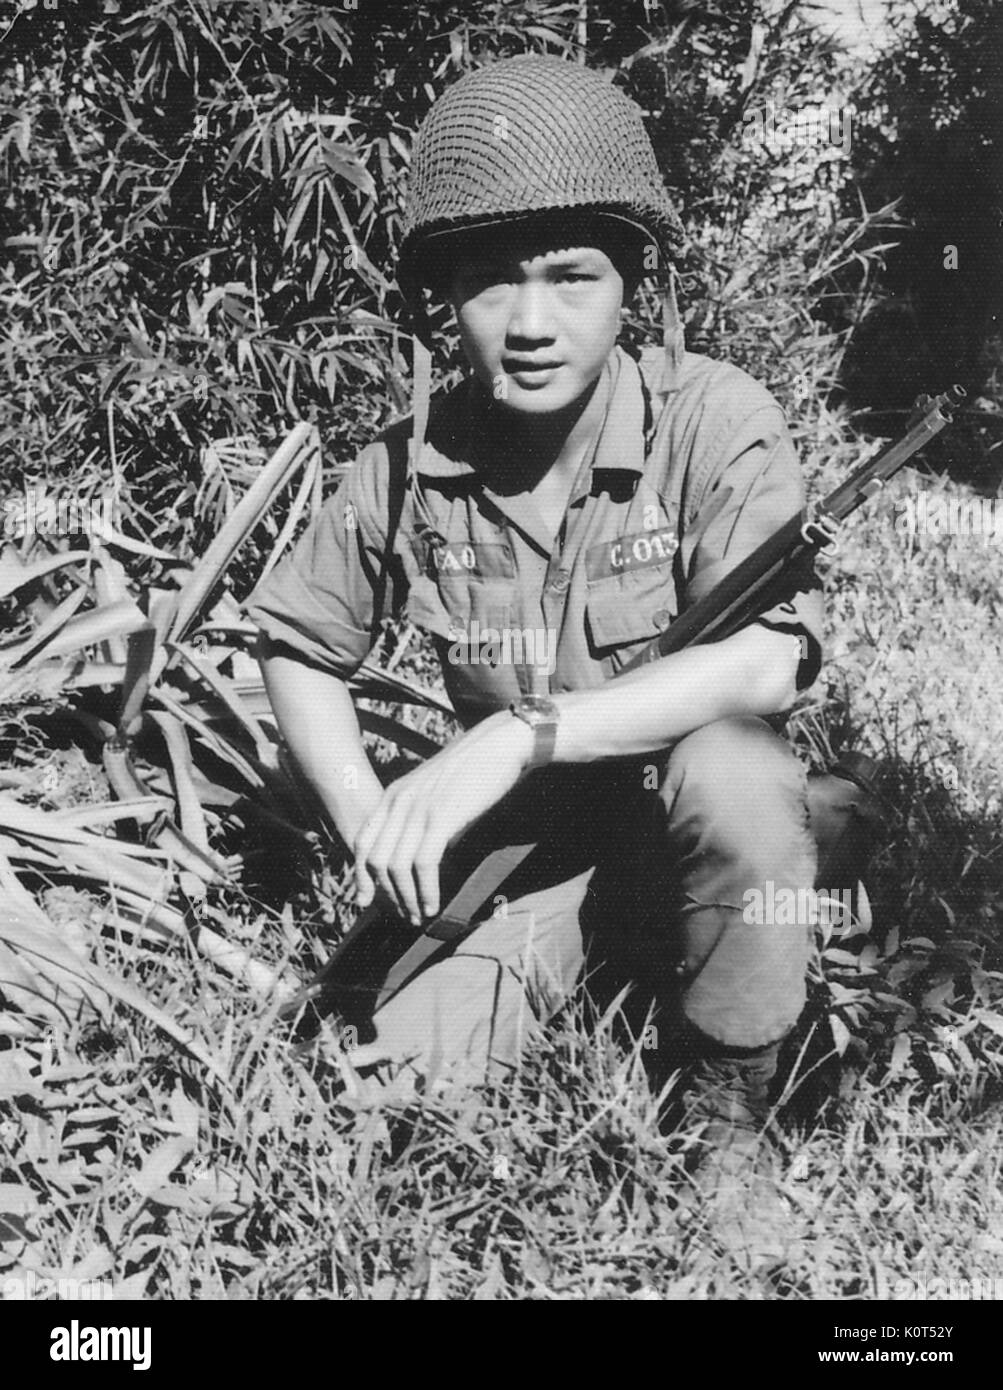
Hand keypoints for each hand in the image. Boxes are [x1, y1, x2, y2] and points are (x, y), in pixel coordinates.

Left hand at [352, 710, 534, 924]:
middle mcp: (399, 802)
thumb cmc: (475, 769)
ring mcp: (418, 809)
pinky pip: (423, 864)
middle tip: (403, 915)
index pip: (363, 841)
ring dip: (406, 898)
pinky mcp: (441, 818)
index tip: (365, 901)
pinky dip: (425, 890)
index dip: (361, 875)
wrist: (500, 744)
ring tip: (418, 916)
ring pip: (396, 866)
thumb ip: (423, 820)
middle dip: (386, 895)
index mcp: (393, 795)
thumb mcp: (436, 793)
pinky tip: (433, 905)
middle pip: (375, 859)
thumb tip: (425, 858)